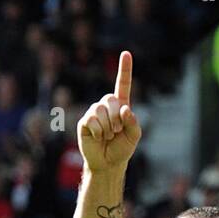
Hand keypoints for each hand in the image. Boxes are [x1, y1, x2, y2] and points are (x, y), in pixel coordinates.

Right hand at [77, 49, 141, 172]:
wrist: (107, 164)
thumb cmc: (121, 149)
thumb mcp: (134, 136)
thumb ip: (133, 122)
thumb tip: (124, 109)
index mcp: (121, 106)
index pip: (122, 84)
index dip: (124, 69)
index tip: (126, 53)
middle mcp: (107, 106)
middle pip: (111, 99)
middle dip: (116, 118)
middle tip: (116, 131)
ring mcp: (94, 112)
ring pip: (100, 110)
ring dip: (107, 127)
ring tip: (107, 136)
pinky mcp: (85, 121)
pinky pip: (92, 119)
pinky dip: (98, 131)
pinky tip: (98, 137)